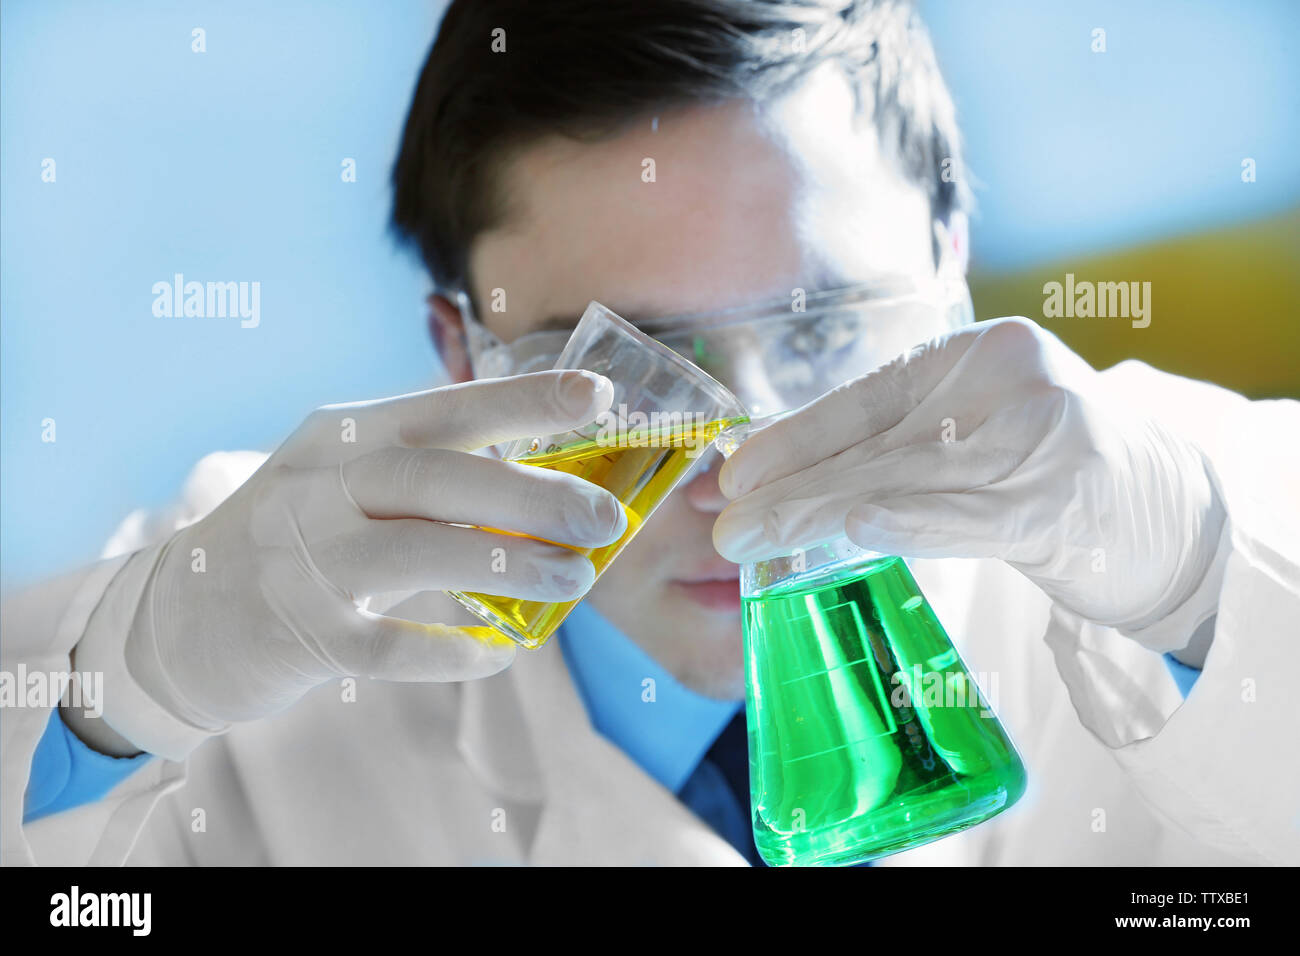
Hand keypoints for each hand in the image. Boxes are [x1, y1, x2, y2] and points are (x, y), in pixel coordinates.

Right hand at [126, 370, 626, 725]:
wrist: (180, 619)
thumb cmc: (300, 539)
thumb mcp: (348, 480)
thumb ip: (431, 474)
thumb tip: (554, 481)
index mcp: (341, 434)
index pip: (444, 408)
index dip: (525, 400)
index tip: (598, 397)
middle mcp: (318, 487)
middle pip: (438, 479)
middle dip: (533, 496)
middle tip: (604, 518)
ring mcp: (304, 562)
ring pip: (419, 553)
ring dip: (510, 566)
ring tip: (575, 577)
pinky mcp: (303, 636)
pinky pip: (394, 645)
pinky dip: (456, 648)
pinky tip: (502, 650)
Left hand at [712, 317, 1225, 645]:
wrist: (1169, 514)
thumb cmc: (1048, 475)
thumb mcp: (972, 437)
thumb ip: (891, 447)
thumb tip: (774, 474)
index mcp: (978, 354)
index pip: (868, 398)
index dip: (795, 437)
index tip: (732, 471)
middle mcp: (1010, 379)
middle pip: (879, 440)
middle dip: (792, 485)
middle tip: (724, 522)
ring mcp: (1044, 434)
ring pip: (910, 477)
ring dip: (821, 513)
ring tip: (752, 540)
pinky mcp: (1069, 499)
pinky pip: (975, 516)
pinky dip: (913, 521)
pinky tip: (858, 526)